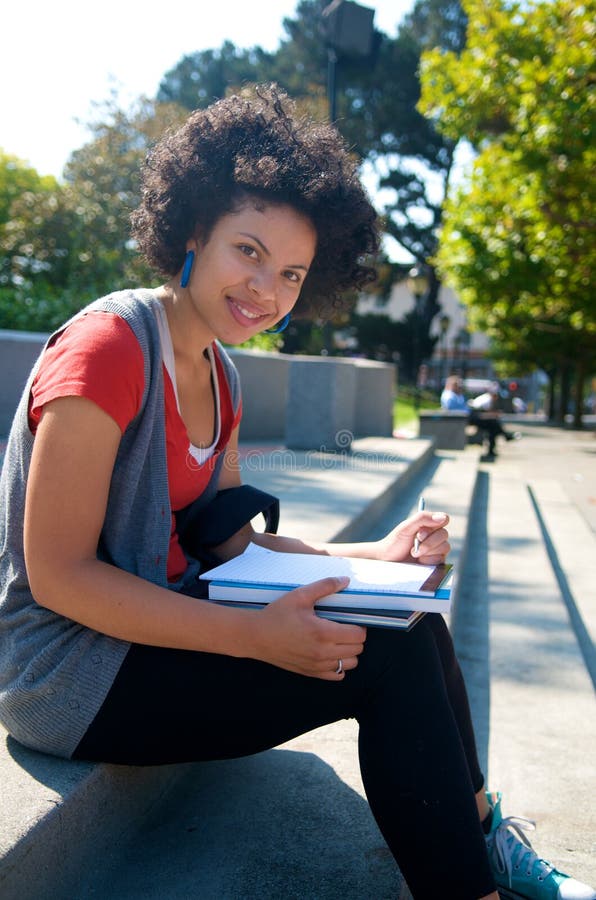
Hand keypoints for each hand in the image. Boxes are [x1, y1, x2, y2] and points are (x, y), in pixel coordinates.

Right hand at [251, 577, 366, 679]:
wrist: (255, 636)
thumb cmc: (277, 615)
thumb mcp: (300, 596)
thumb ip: (325, 586)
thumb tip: (345, 580)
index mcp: (323, 632)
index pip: (358, 635)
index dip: (360, 625)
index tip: (352, 619)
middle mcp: (322, 652)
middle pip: (357, 650)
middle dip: (356, 637)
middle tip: (345, 627)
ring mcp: (317, 665)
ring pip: (350, 664)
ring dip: (349, 652)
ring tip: (339, 640)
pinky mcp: (310, 673)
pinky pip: (337, 676)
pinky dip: (339, 666)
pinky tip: (331, 654)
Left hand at [375, 510, 449, 564]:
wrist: (388, 561)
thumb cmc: (395, 543)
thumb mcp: (406, 527)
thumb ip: (422, 518)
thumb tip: (443, 517)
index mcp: (429, 525)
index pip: (444, 519)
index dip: (436, 524)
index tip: (421, 532)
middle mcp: (435, 536)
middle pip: (444, 534)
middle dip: (428, 541)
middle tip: (414, 544)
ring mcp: (437, 550)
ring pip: (445, 547)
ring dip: (427, 551)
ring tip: (413, 553)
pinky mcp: (437, 563)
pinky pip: (441, 559)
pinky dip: (428, 560)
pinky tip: (419, 561)